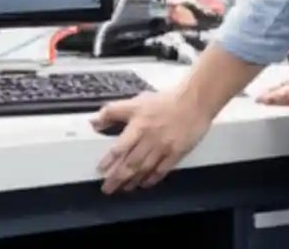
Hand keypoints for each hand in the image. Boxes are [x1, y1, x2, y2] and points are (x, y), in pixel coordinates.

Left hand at [92, 91, 212, 194]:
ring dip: (132, 180)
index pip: (120, 147)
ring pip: (144, 169)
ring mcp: (164, 147)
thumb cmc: (164, 101)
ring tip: (123, 188)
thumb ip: (112, 112)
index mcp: (138, 125)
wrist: (193, 101)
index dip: (109, 161)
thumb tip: (95, 122)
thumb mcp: (134, 102)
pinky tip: (144, 183)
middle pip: (130, 162)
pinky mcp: (177, 152)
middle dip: (117, 177)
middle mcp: (149, 138)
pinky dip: (152, 179)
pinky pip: (162, 169)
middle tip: (108, 188)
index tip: (101, 170)